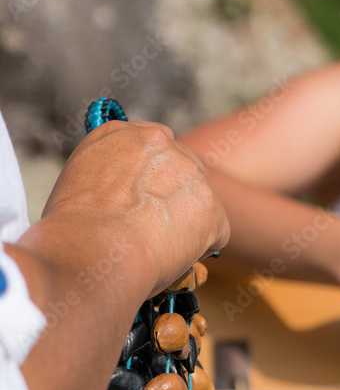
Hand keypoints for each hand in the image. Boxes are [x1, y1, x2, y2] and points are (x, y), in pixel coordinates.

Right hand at [40, 120, 229, 298]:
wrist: (91, 250)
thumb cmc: (74, 231)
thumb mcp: (78, 184)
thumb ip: (108, 178)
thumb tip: (123, 198)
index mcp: (120, 133)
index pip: (151, 148)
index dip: (152, 180)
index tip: (145, 202)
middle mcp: (159, 141)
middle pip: (183, 170)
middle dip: (176, 199)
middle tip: (156, 230)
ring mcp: (189, 172)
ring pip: (200, 202)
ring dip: (188, 225)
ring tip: (155, 248)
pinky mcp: (211, 206)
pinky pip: (215, 233)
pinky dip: (200, 249)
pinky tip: (171, 257)